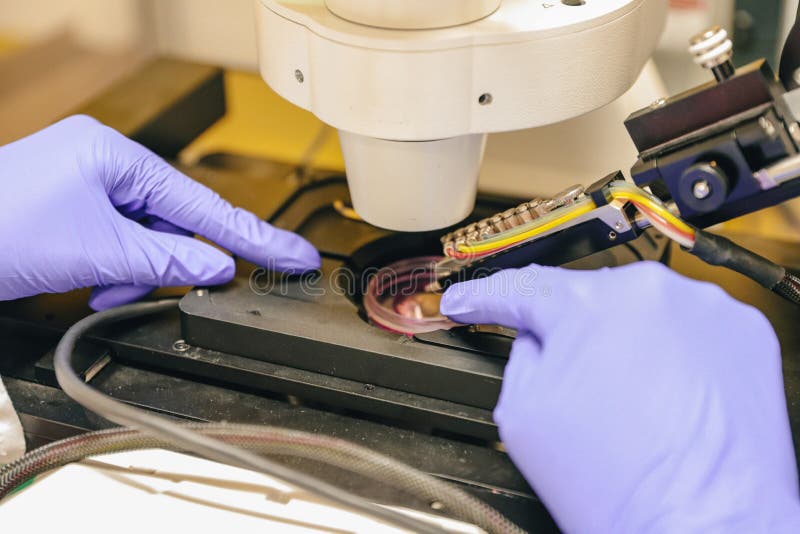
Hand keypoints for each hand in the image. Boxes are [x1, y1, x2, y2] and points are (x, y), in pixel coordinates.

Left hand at [0, 115, 319, 309]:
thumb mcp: (96, 252)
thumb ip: (166, 261)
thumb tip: (215, 268)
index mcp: (116, 156)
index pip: (203, 205)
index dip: (256, 237)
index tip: (296, 255)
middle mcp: (105, 163)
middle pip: (174, 221)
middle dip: (178, 260)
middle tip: (216, 287)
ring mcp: (88, 185)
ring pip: (146, 238)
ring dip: (137, 271)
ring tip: (107, 287)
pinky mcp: (75, 210)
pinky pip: (120, 242)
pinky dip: (116, 269)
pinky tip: (95, 283)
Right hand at [441, 262, 799, 531]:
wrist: (704, 526)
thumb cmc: (621, 486)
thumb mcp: (524, 415)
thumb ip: (520, 356)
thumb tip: (535, 340)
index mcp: (590, 305)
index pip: (521, 289)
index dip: (484, 297)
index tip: (469, 301)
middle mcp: (652, 292)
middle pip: (587, 298)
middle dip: (572, 334)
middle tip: (573, 387)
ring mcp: (705, 309)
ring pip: (640, 310)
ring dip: (626, 342)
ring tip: (627, 403)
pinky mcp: (744, 334)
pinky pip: (689, 328)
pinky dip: (672, 353)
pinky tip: (663, 397)